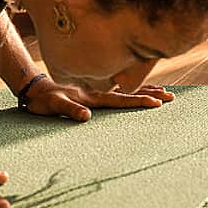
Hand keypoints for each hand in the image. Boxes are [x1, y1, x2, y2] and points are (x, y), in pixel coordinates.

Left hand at [23, 77, 173, 121]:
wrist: (37, 90)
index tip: (157, 102)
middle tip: (171, 97)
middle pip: (130, 94)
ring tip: (164, 93)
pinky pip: (117, 95)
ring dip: (144, 91)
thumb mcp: (55, 105)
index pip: (121, 100)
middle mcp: (98, 95)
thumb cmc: (45, 100)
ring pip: (126, 92)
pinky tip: (138, 95)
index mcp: (93, 98)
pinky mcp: (93, 98)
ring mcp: (97, 95)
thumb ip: (69, 110)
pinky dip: (131, 93)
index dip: (139, 100)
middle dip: (151, 93)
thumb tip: (87, 117)